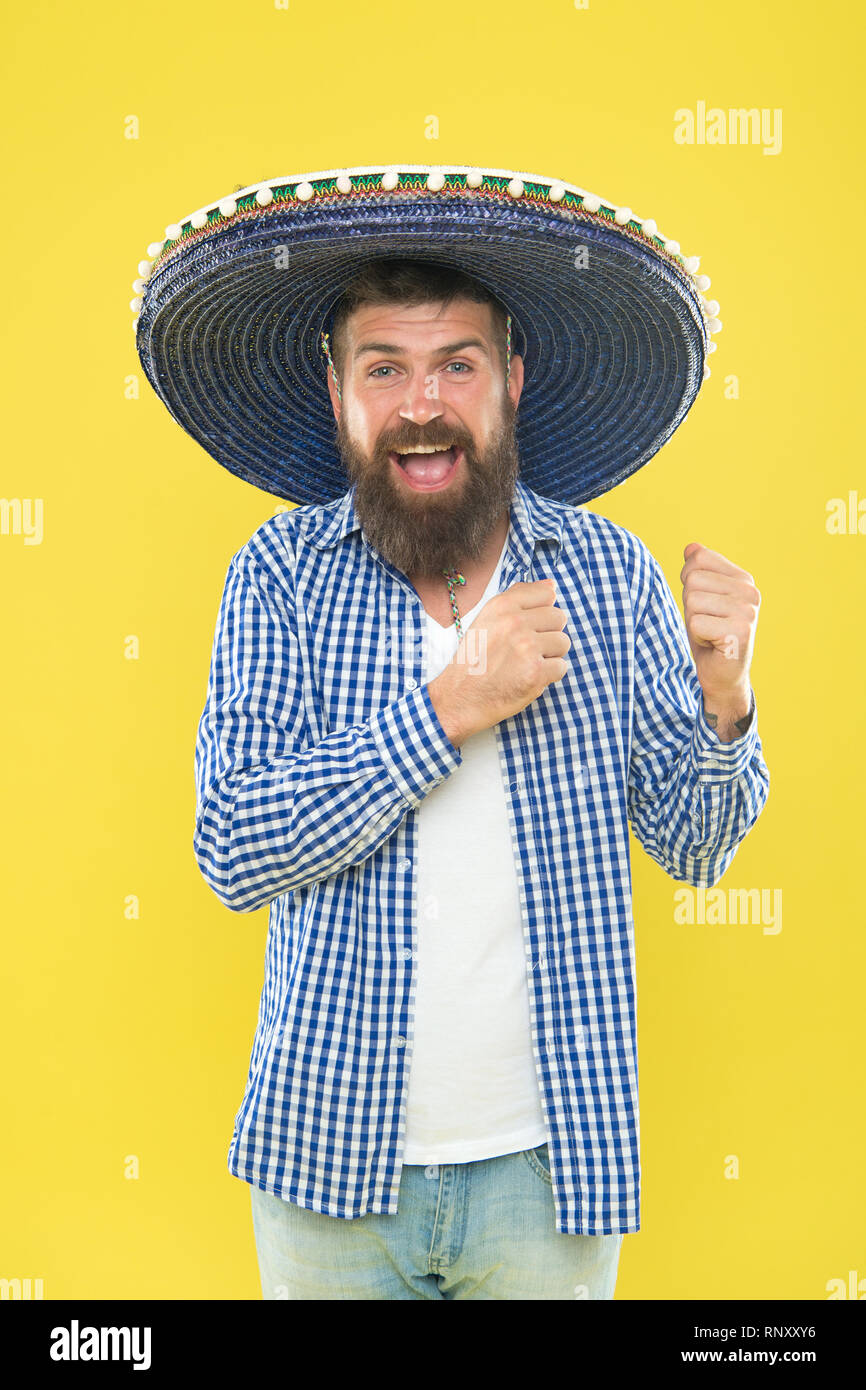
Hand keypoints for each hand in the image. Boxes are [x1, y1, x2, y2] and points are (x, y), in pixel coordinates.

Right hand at [427, 579, 570, 747]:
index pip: (547, 594)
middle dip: (548, 634)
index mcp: (502, 606)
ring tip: (526, 663)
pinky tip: (527, 678)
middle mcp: (514, 622)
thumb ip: (518, 598)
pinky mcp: (535, 672)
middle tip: (526, 650)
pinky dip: (548, 676)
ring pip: (563, 642)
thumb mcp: (487, 619)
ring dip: (550, 655)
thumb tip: (552, 585)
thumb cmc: (473, 660)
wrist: (458, 698)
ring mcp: (526, 647)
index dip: (542, 612)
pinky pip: (561, 667)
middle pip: (559, 618)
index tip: (528, 627)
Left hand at [680, 543, 759, 713]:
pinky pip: (695, 623)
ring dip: (693, 622)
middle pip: (693, 580)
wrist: (723, 676)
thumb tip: (691, 547)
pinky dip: (697, 637)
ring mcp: (747, 611)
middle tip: (707, 624)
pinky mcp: (739, 631)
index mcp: (743, 579)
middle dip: (690, 605)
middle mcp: (750, 592)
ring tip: (710, 634)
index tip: (705, 605)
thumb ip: (698, 571)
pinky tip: (712, 645)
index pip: (698, 559)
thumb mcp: (701, 598)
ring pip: (692, 601)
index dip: (689, 582)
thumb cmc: (709, 635)